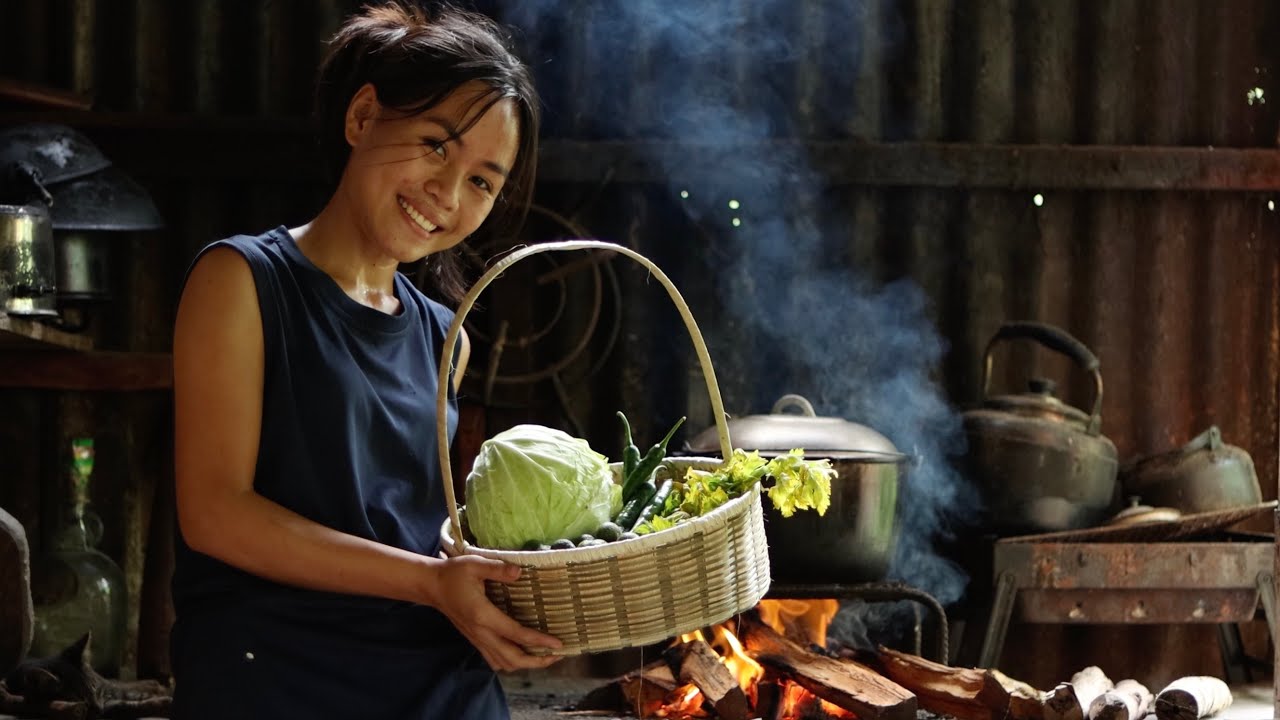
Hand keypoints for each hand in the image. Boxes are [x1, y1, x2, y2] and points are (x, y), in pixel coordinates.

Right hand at [426, 555, 564, 671]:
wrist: (432, 586)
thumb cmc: (453, 573)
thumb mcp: (474, 564)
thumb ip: (497, 568)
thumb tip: (519, 572)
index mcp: (482, 615)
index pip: (516, 634)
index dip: (539, 641)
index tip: (558, 644)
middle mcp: (480, 633)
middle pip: (512, 658)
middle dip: (537, 661)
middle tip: (557, 654)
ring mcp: (477, 639)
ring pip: (504, 663)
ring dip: (525, 663)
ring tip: (545, 656)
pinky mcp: (475, 639)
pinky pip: (494, 659)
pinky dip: (511, 662)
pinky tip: (523, 653)